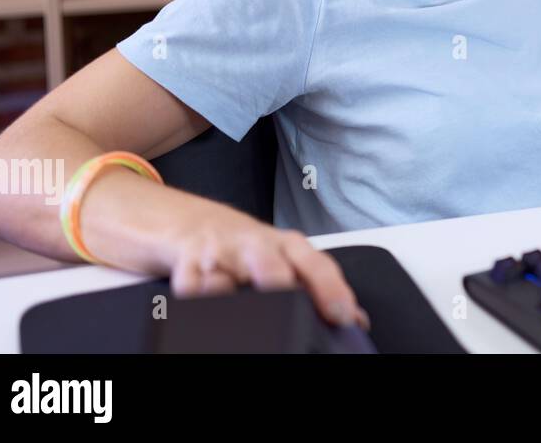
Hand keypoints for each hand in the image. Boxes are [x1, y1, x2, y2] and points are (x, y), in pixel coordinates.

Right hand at [159, 207, 369, 330]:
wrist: (189, 221)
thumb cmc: (243, 245)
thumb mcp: (282, 257)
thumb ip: (317, 284)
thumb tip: (355, 318)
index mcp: (285, 245)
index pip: (315, 264)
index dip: (331, 289)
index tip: (342, 315)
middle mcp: (254, 244)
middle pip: (271, 265)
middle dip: (279, 286)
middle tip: (289, 310)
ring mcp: (218, 251)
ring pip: (227, 275)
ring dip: (231, 293)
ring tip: (240, 306)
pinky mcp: (185, 262)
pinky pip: (189, 287)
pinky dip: (196, 298)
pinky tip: (203, 302)